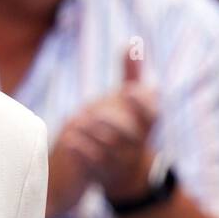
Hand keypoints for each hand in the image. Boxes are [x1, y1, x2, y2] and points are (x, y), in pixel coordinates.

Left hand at [46, 48, 156, 214]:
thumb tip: (131, 42)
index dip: (141, 103)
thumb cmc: (131, 127)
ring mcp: (120, 159)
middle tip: (96, 112)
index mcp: (147, 124)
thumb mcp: (137, 103)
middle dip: (113, 124)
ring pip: (108, 149)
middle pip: (129, 134)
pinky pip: (93, 164)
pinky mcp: (104, 172)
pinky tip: (68, 140)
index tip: (128, 90)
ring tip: (76, 122)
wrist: (129, 175)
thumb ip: (132, 74)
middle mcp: (136, 143)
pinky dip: (81, 152)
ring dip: (92, 136)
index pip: (150, 113)